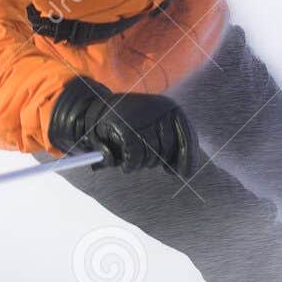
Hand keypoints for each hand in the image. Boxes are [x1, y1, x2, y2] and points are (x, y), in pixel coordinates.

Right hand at [48, 78, 198, 175]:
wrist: (94, 110)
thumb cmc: (127, 124)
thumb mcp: (151, 129)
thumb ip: (167, 145)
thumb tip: (181, 171)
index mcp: (171, 108)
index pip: (187, 137)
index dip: (187, 158)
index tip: (183, 173)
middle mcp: (160, 110)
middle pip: (167, 149)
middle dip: (155, 160)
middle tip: (143, 160)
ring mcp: (142, 118)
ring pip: (150, 156)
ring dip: (140, 163)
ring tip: (130, 156)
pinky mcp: (125, 129)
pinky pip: (134, 158)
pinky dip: (129, 165)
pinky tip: (124, 163)